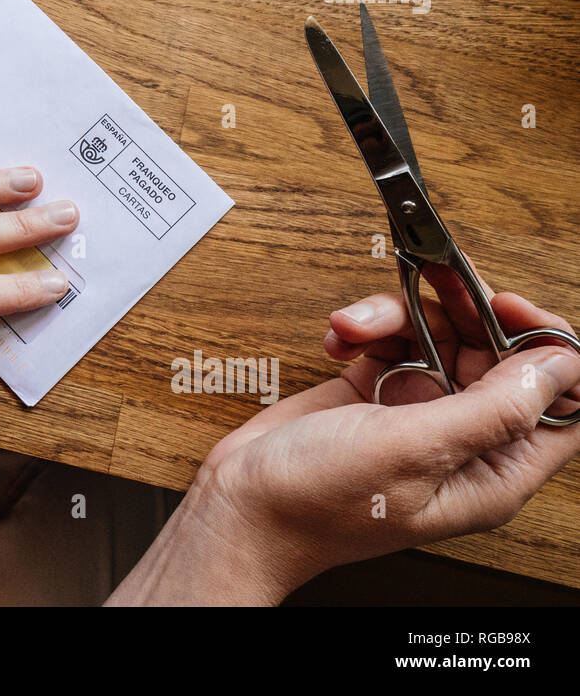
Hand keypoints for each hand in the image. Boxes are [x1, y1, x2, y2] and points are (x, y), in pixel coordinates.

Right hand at [109, 274, 579, 604]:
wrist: (239, 504)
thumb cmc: (319, 502)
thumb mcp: (412, 451)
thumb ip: (493, 409)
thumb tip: (560, 366)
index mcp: (492, 470)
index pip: (559, 402)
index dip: (546, 349)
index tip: (505, 309)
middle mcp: (462, 439)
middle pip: (497, 355)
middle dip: (463, 313)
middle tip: (431, 281)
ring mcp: (416, 412)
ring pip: (439, 336)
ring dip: (397, 315)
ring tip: (354, 324)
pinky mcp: (372, 391)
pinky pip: (390, 338)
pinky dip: (365, 327)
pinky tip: (337, 339)